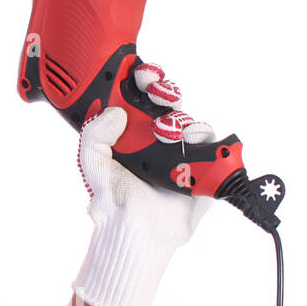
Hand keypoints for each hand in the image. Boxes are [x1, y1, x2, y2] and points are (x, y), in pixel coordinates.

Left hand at [71, 61, 211, 305]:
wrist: (134, 231)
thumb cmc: (112, 198)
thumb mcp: (92, 163)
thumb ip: (95, 134)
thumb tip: (117, 112)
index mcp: (131, 129)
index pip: (140, 94)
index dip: (144, 78)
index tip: (141, 74)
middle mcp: (158, 136)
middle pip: (171, 101)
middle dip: (167, 91)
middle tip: (160, 96)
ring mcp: (183, 151)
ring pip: (192, 121)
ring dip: (182, 120)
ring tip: (167, 133)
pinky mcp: (203, 168)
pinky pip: (214, 147)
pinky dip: (208, 141)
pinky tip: (191, 145)